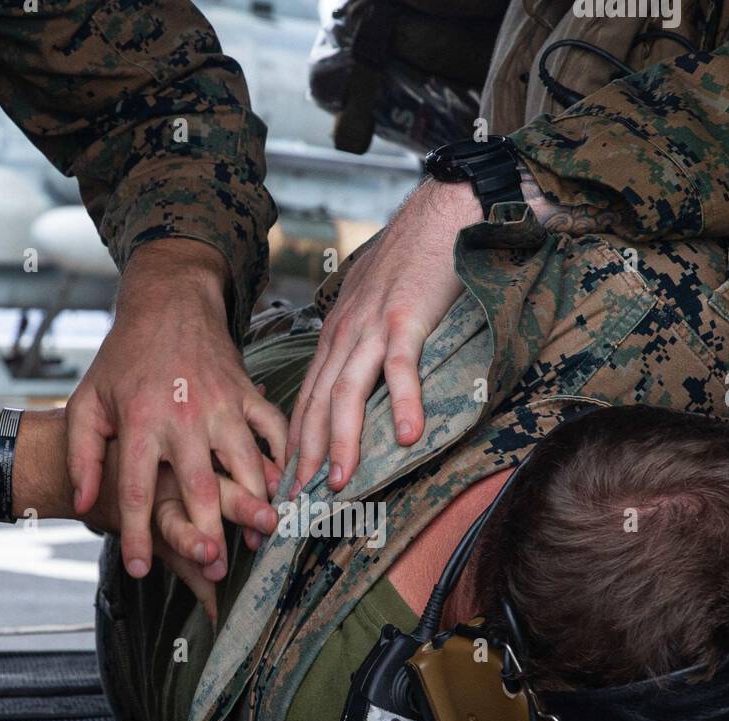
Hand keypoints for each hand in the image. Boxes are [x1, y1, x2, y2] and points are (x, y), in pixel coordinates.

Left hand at [64, 238, 286, 580]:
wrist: (169, 302)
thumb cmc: (123, 359)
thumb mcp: (88, 402)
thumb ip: (82, 455)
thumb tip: (83, 504)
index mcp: (140, 421)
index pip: (136, 490)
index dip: (137, 534)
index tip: (140, 570)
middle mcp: (183, 417)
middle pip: (198, 487)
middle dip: (207, 531)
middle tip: (213, 567)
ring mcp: (222, 405)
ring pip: (245, 466)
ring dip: (255, 506)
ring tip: (257, 539)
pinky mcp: (248, 394)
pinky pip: (273, 434)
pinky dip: (283, 463)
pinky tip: (285, 493)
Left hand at [288, 178, 480, 493]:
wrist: (440, 213)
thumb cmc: (411, 262)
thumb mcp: (371, 306)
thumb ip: (361, 344)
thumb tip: (358, 382)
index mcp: (336, 335)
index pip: (308, 398)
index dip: (296, 443)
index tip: (289, 482)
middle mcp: (346, 334)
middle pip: (319, 404)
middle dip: (307, 455)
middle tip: (300, 499)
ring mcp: (374, 327)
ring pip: (349, 392)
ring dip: (344, 440)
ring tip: (341, 481)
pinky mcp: (408, 318)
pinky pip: (402, 367)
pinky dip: (404, 403)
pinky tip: (407, 437)